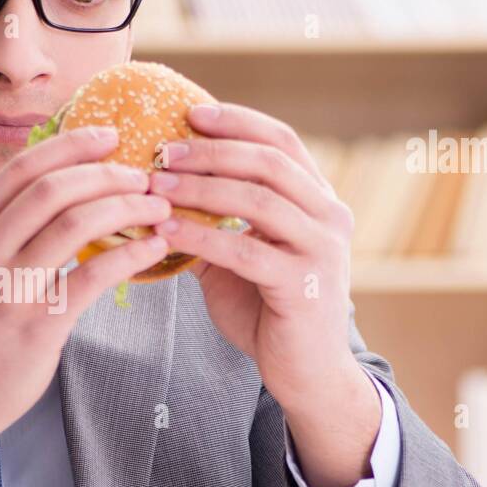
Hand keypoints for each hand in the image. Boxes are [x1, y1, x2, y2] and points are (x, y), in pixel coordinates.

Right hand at [0, 123, 174, 446]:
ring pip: (76, 224)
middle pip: (53, 188)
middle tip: (142, 174)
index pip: (22, 169)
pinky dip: (131, 254)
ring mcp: (10, 287)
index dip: (70, 145)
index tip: (108, 135)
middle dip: (106, 173)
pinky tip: (153, 248)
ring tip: (156, 207)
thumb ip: (4, 231)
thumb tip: (59, 193)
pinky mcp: (38, 323)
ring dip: (126, 207)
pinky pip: (94, 276)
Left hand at [147, 101, 361, 419]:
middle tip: (161, 149)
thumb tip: (159, 190)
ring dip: (201, 187)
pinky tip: (166, 229)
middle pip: (269, 162)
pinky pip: (246, 249)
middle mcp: (330, 216)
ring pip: (258, 200)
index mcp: (318, 200)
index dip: (237, 122)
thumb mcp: (239, 258)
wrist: (306, 374)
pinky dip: (202, 235)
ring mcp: (321, 250)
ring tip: (156, 183)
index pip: (281, 141)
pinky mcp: (304, 285)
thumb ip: (213, 223)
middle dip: (210, 150)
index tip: (190, 112)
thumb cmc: (268, 312)